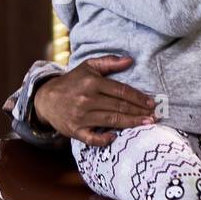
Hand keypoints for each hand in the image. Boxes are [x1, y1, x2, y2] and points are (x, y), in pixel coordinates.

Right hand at [32, 55, 155, 147]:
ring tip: (147, 124)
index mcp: (92, 83)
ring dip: (131, 123)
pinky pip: (91, 138)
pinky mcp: (74, 130)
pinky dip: (103, 139)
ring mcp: (80, 116)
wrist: (45, 98)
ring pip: (111, 120)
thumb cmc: (72, 82)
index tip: (152, 103)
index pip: (121, 91)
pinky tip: (115, 137)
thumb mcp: (88, 67)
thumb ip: (109, 62)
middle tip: (155, 116)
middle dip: (139, 111)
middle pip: (119, 106)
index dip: (138, 97)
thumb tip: (130, 60)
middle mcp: (86, 99)